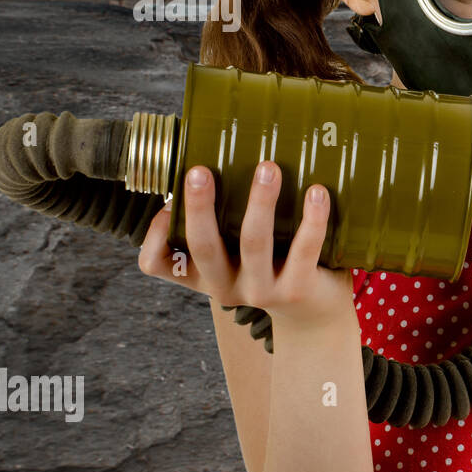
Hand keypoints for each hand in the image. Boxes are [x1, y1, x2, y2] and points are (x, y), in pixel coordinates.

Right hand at [138, 161, 354, 333]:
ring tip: (268, 168)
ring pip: (254, 243)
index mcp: (203, 275)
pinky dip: (312, 219)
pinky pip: (304, 250)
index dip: (155, 234)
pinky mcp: (297, 289)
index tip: (166, 201)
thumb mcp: (239, 254)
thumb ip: (225, 222)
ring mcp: (261, 291)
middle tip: (199, 171)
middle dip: (199, 208)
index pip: (157, 264)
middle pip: (203, 247)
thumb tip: (225, 155)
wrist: (314, 316)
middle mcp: (224, 287)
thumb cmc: (273, 268)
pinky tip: (317, 192)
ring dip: (259, 202)